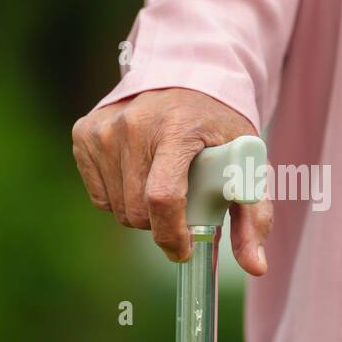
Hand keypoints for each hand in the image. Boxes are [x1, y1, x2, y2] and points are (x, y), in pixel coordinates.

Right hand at [72, 88, 270, 274]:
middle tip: (184, 203)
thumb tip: (256, 266)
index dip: (172, 234)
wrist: (187, 74)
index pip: (163, 197)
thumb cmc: (219, 123)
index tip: (184, 248)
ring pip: (117, 208)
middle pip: (138, 211)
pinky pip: (100, 195)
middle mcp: (134, 125)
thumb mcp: (247, 162)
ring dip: (142, 211)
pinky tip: (139, 173)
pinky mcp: (85, 132)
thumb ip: (255, 215)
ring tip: (163, 182)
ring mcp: (104, 128)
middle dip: (162, 223)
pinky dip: (120, 197)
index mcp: (178, 128)